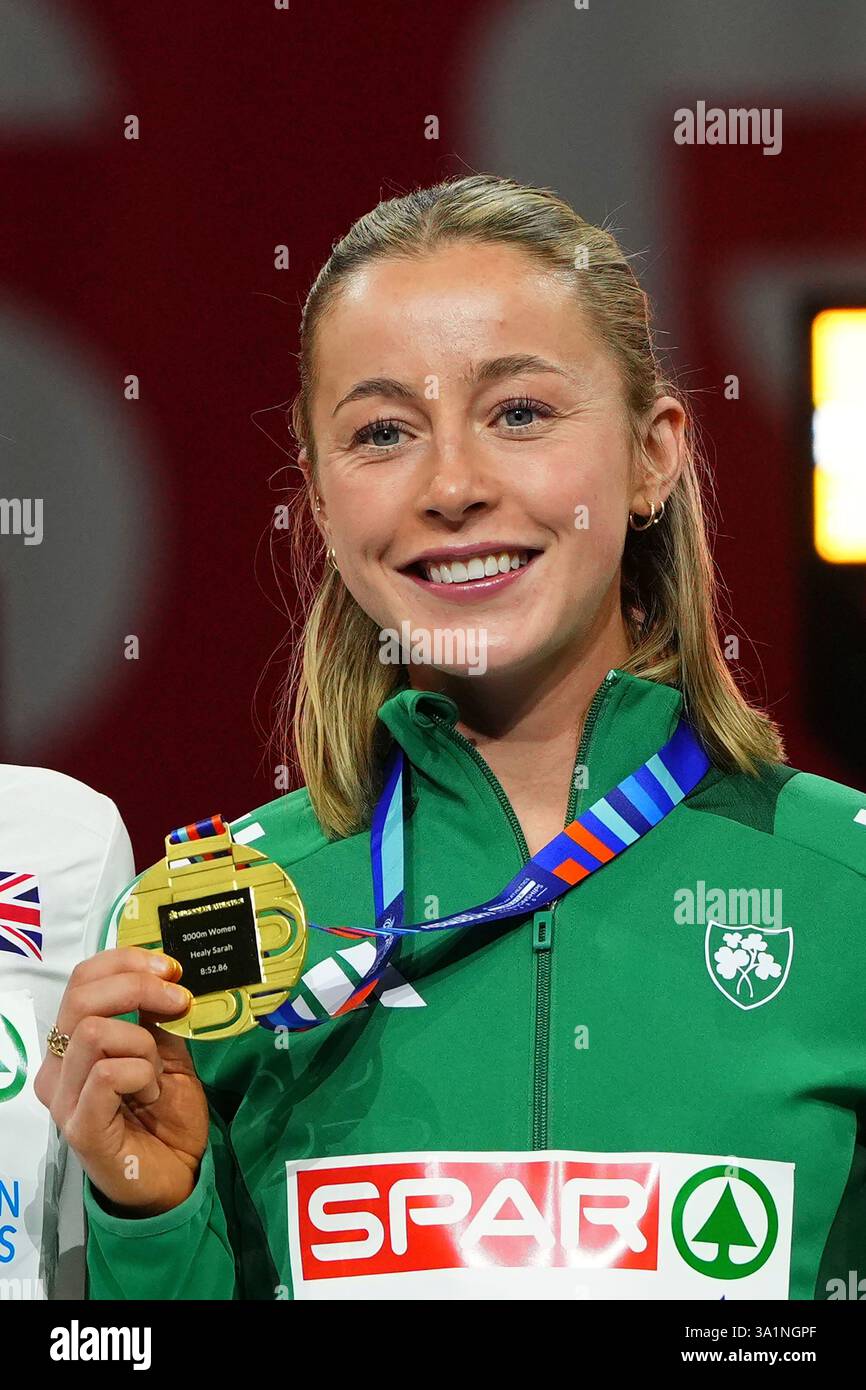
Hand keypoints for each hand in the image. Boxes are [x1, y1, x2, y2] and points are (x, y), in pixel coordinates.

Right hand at [34, 947, 209, 1215]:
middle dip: (138, 986)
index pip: (82, 979)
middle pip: (82, 996)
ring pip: (94, 1031)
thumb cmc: (167, 1116)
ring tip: (156, 1071)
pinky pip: (107, 1073)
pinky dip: (140, 1072)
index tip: (170, 968)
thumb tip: (164, 972)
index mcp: (74, 1043)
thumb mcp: (169, 1052)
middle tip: (178, 1001)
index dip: (126, 961)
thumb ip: (158, 1017)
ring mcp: (64, 1098)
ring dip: (142, 1042)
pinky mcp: (79, 1125)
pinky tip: (149, 1093)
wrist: (176, 1177)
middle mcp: (58, 1067)